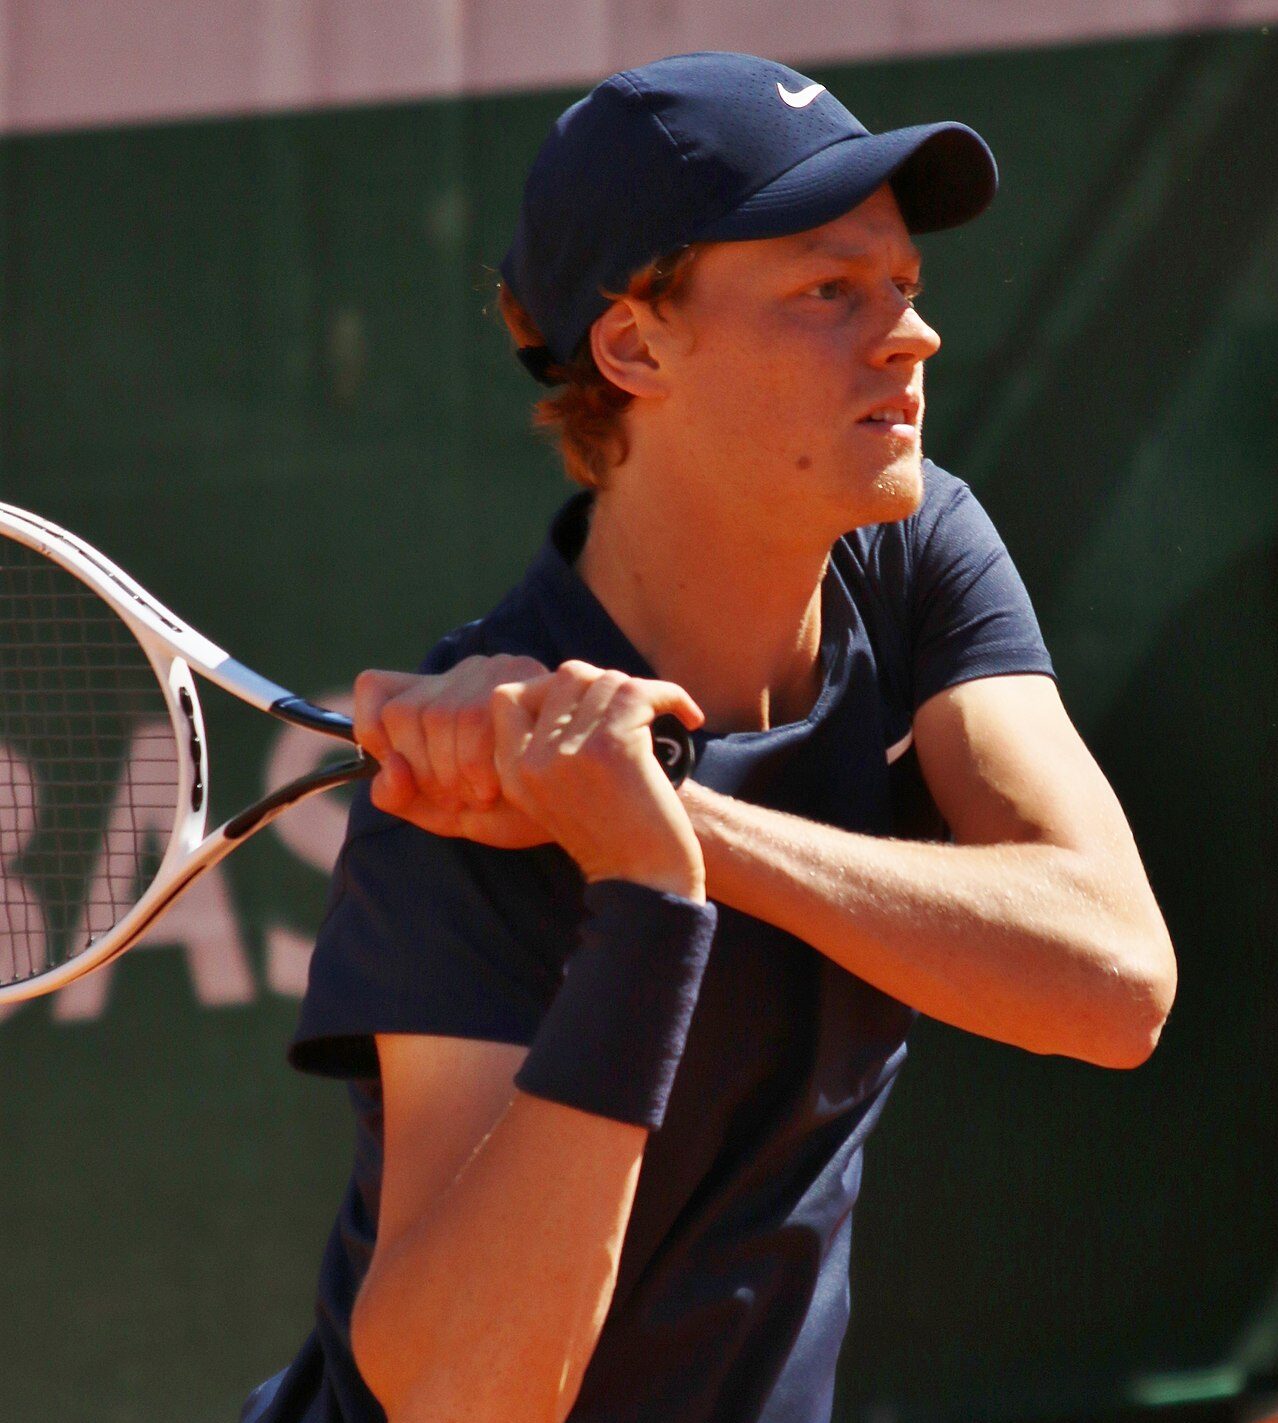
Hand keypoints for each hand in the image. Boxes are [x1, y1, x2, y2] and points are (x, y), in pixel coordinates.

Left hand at [354, 655, 552, 848]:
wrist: (579, 814)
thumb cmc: (513, 809)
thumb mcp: (447, 814)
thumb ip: (404, 799)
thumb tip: (389, 775)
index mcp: (436, 698)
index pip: (376, 689)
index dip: (372, 731)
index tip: (400, 772)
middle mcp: (462, 675)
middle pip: (405, 712)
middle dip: (423, 770)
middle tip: (456, 800)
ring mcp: (496, 670)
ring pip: (439, 715)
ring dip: (452, 772)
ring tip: (481, 796)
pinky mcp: (526, 679)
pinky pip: (476, 718)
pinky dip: (476, 765)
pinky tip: (499, 785)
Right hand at [489, 661, 706, 899]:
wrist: (646, 885)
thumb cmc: (611, 839)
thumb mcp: (553, 796)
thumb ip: (545, 746)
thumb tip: (571, 681)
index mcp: (511, 771)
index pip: (507, 695)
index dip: (549, 689)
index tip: (586, 709)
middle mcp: (532, 758)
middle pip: (566, 676)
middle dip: (605, 686)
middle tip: (632, 714)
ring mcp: (569, 751)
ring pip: (606, 680)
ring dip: (641, 694)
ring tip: (661, 721)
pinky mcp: (612, 747)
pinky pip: (641, 691)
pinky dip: (673, 696)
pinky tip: (689, 718)